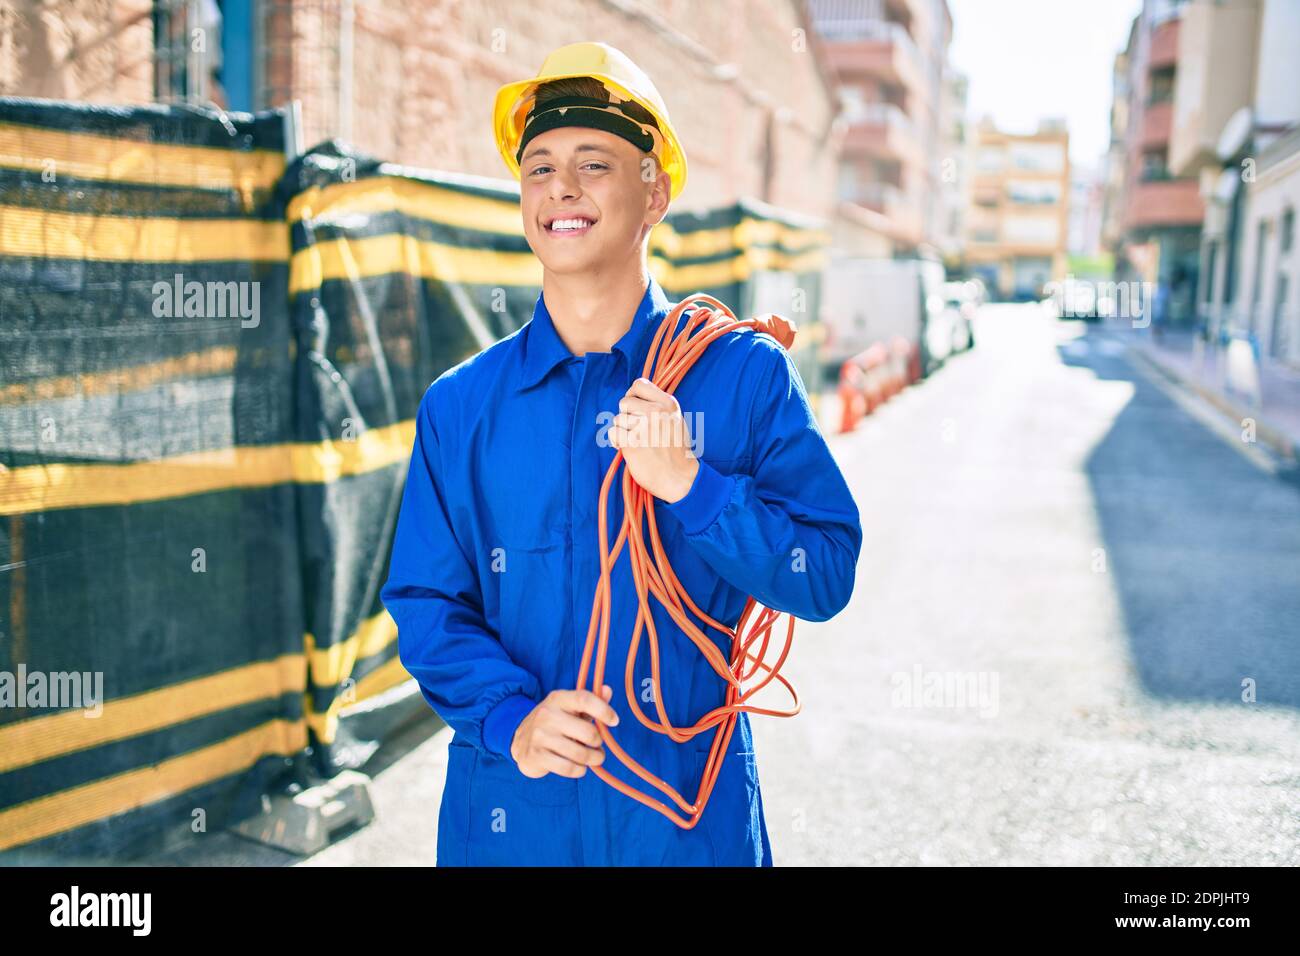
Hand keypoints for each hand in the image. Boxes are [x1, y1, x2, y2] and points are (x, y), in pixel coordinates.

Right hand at [510, 686, 618, 778]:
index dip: (604, 710)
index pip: (584, 699)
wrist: (518, 740)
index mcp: (558, 698)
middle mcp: (547, 714)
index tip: (614, 721)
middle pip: (588, 732)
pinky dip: (580, 770)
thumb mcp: (568, 708)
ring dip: (592, 759)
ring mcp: (540, 736)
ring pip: (581, 754)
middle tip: (597, 746)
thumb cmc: (553, 723)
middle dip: (599, 743)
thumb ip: (590, 701)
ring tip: (592, 758)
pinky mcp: (536, 756)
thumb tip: (608, 690)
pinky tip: (579, 767)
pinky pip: (569, 768)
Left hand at [608, 377, 699, 502]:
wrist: (680, 477)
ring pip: (617, 419)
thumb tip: (635, 397)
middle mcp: (655, 412)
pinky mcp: (632, 443)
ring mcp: (643, 427)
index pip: (639, 384)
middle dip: (627, 415)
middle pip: (624, 402)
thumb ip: (659, 406)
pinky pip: (613, 433)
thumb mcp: (676, 419)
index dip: (633, 395)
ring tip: (637, 442)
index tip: (636, 407)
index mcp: (668, 403)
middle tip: (638, 430)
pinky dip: (617, 442)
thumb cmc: (677, 450)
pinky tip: (628, 448)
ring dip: (623, 431)